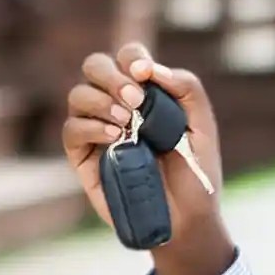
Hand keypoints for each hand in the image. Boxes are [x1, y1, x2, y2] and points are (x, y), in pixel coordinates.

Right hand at [62, 42, 234, 274]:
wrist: (187, 217)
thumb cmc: (197, 171)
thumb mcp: (203, 126)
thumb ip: (187, 90)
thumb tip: (152, 70)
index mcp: (147, 93)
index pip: (128, 57)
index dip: (132, 57)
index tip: (145, 74)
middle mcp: (118, 106)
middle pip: (94, 66)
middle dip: (111, 75)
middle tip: (135, 100)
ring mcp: (98, 130)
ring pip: (78, 94)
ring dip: (101, 101)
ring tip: (127, 123)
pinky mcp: (83, 157)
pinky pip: (71, 130)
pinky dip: (90, 127)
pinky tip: (115, 137)